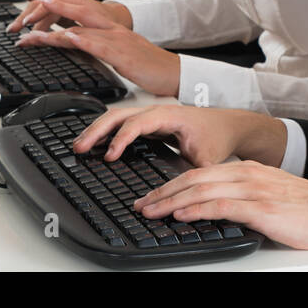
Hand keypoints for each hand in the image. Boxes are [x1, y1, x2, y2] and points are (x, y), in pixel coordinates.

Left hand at [2, 0, 175, 95]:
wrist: (172, 71)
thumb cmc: (146, 63)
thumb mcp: (118, 50)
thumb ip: (98, 42)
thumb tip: (76, 40)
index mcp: (110, 26)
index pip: (79, 9)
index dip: (58, 3)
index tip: (36, 0)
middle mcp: (112, 28)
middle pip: (78, 11)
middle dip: (53, 6)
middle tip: (31, 2)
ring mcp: (117, 40)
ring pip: (82, 29)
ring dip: (57, 27)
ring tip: (36, 27)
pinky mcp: (123, 55)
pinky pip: (101, 45)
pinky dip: (84, 40)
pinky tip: (71, 38)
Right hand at [72, 104, 288, 167]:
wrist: (228, 125)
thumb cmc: (218, 138)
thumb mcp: (207, 160)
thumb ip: (191, 175)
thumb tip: (177, 195)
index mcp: (171, 115)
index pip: (138, 123)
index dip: (122, 138)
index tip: (110, 156)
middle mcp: (157, 111)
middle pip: (120, 114)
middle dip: (98, 130)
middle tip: (80, 148)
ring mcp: (151, 116)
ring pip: (118, 116)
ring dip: (97, 129)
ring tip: (80, 146)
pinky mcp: (149, 123)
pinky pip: (123, 123)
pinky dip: (106, 131)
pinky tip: (95, 143)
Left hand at [135, 160, 307, 252]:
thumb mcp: (270, 197)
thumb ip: (245, 198)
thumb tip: (218, 209)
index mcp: (248, 170)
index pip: (200, 173)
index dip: (172, 184)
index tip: (153, 196)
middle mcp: (247, 174)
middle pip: (193, 178)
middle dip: (162, 192)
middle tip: (141, 205)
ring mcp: (254, 189)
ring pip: (201, 189)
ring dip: (171, 201)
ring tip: (151, 212)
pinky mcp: (261, 208)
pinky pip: (221, 205)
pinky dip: (196, 209)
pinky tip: (181, 215)